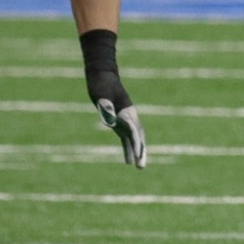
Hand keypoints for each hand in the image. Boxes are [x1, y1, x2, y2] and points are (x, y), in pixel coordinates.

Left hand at [81, 29, 146, 167]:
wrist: (103, 76)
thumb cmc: (101, 84)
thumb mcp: (101, 94)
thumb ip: (106, 107)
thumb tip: (110, 121)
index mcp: (127, 112)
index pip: (134, 131)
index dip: (136, 144)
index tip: (138, 155)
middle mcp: (130, 117)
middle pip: (139, 138)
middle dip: (141, 152)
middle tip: (141, 166)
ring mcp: (126, 120)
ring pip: (135, 139)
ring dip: (137, 152)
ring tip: (139, 167)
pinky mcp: (119, 121)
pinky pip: (126, 138)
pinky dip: (128, 148)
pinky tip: (127, 160)